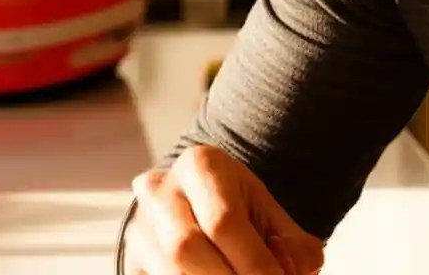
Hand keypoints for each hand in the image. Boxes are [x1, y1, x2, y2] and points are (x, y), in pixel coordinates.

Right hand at [125, 145, 324, 274]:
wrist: (197, 200)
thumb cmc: (239, 207)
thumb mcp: (270, 213)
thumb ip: (291, 244)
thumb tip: (297, 270)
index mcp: (201, 165)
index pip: (224, 220)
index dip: (254, 262)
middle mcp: (161, 190)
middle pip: (186, 248)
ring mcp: (139, 226)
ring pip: (167, 270)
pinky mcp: (131, 257)